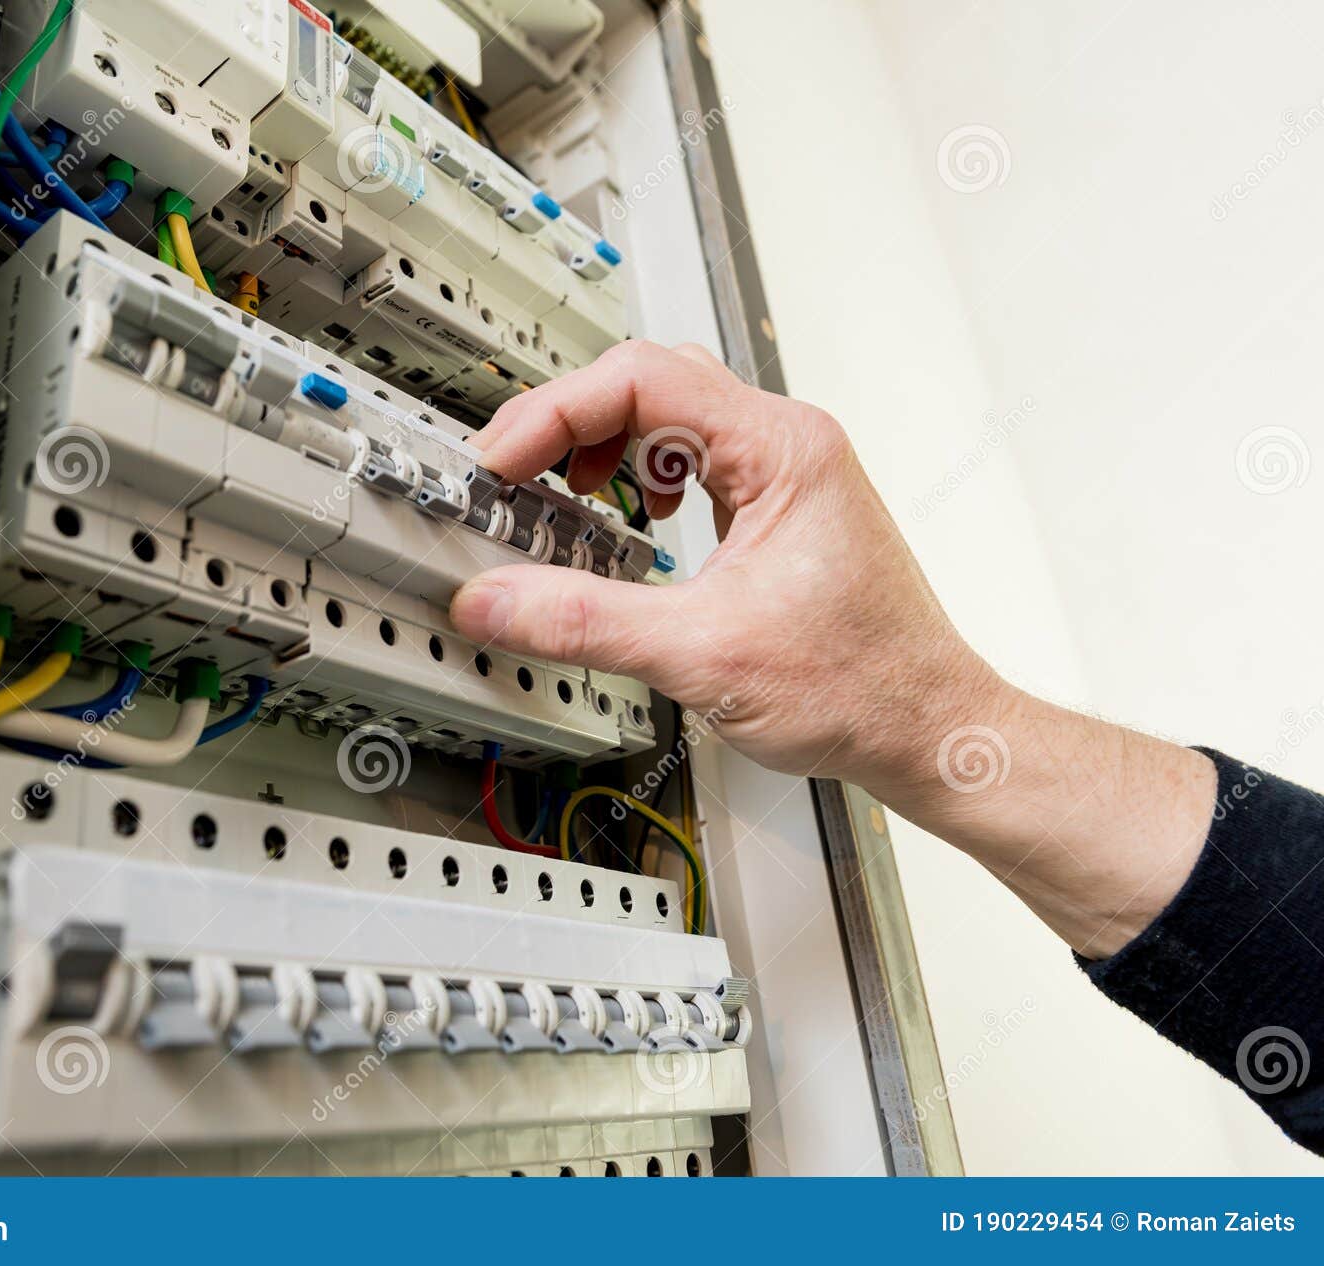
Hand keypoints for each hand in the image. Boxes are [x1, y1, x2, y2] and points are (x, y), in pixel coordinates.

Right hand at [451, 340, 1214, 954]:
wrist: (927, 730)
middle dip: (572, 421)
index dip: (556, 414)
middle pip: (652, 381)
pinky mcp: (781, 511)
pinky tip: (631, 521)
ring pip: (674, 416)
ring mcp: (788, 476)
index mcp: (782, 450)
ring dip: (607, 444)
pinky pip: (696, 459)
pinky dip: (643, 475)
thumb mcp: (702, 656)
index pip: (642, 379)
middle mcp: (789, 447)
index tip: (504, 463)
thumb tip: (494, 600)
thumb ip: (585, 623)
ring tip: (565, 492)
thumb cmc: (862, 687)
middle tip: (516, 472)